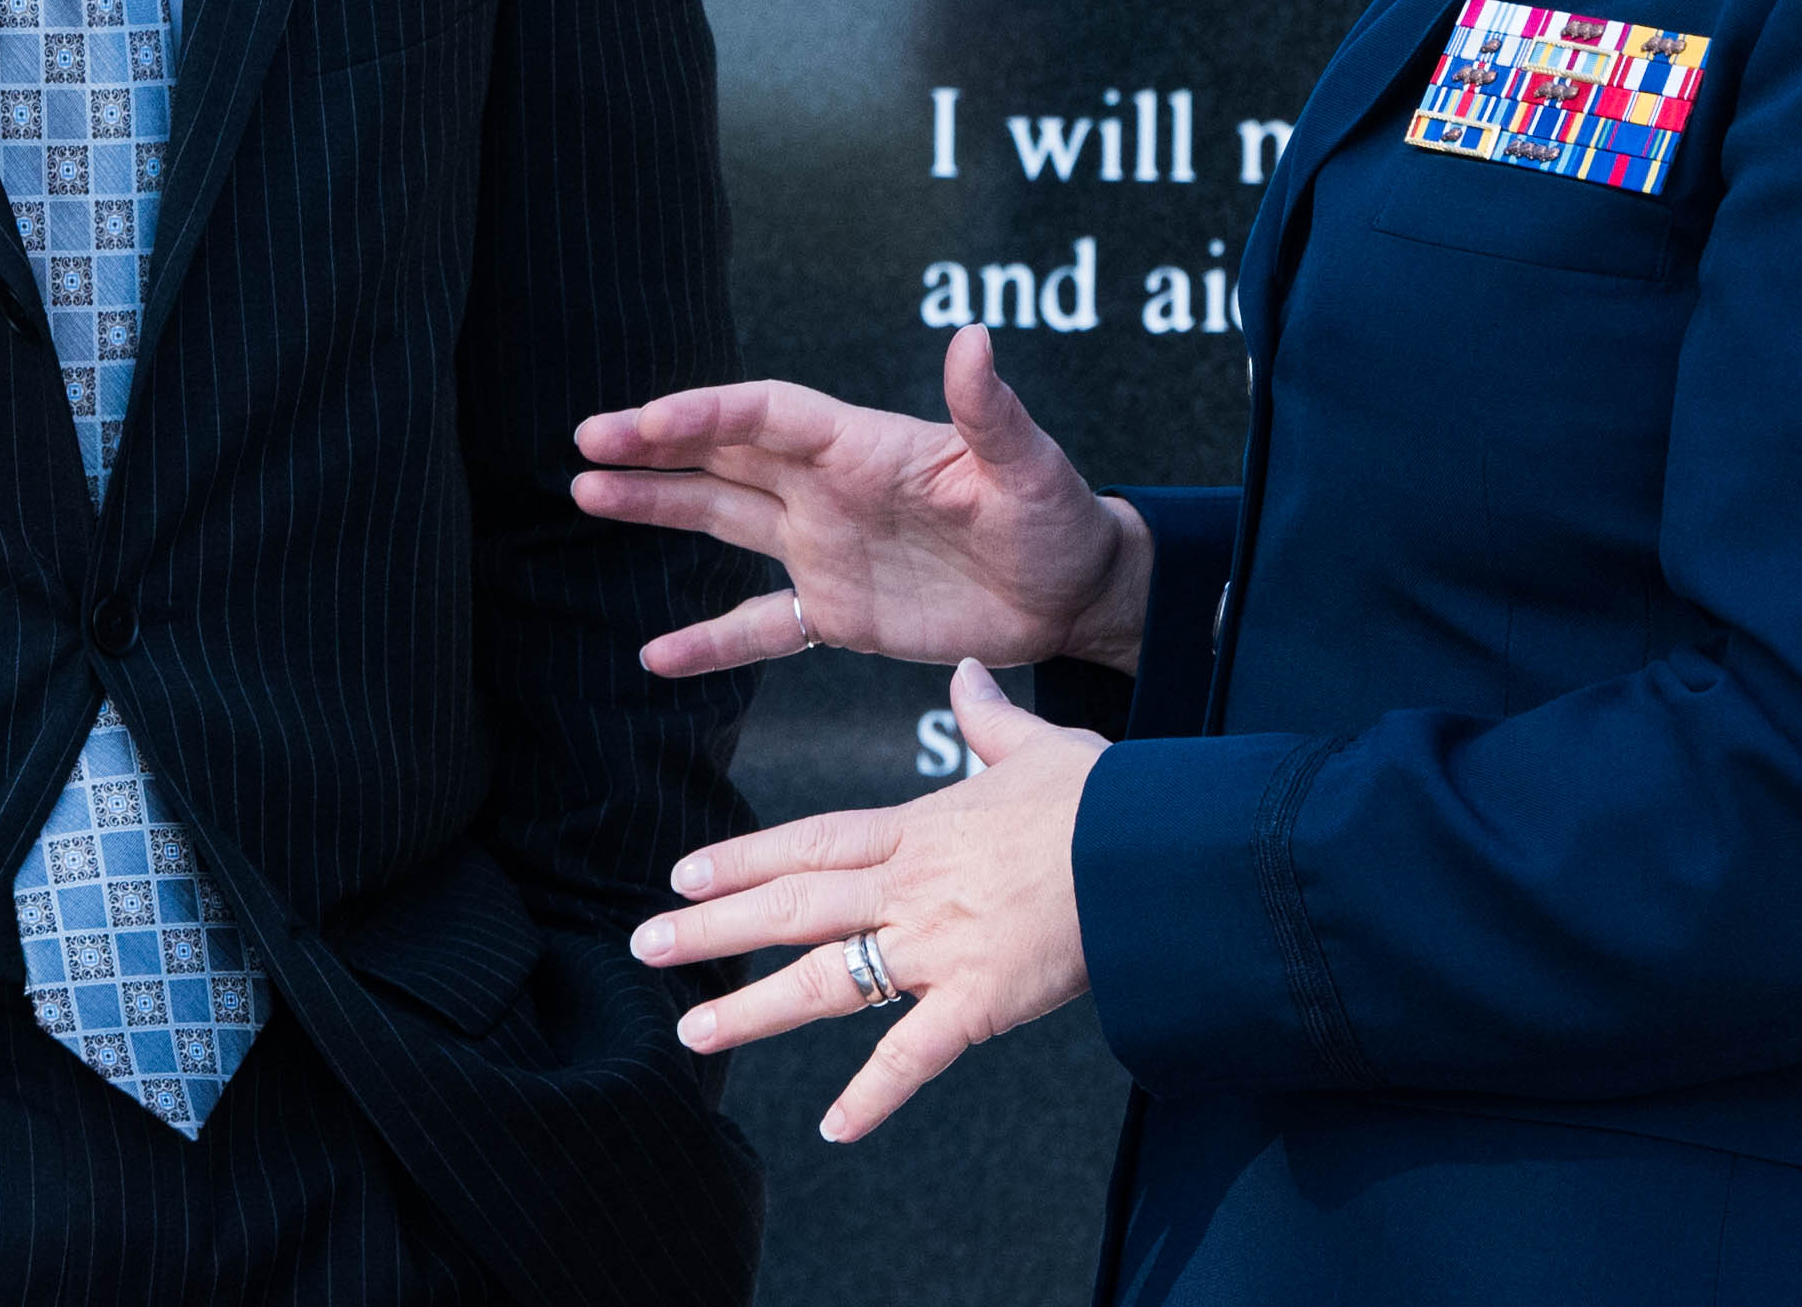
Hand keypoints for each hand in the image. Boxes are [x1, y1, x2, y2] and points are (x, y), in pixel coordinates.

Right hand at [572, 327, 1152, 675]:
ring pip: (723, 522)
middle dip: (654, 447)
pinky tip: (656, 657)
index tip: (644, 422)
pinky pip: (762, 623)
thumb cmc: (1058, 517)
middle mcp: (829, 489)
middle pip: (723, 457)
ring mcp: (825, 547)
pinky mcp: (838, 610)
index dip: (705, 414)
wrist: (1072, 591)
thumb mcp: (1030, 465)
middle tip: (584, 441)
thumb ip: (991, 409)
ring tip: (585, 495)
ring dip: (658, 509)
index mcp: (863, 445)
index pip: (766, 417)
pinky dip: (711, 640)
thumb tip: (975, 337)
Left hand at [631, 661, 1100, 1140]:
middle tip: (646, 946)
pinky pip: (914, 1055)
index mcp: (920, 829)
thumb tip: (966, 673)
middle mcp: (912, 887)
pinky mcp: (980, 1001)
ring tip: (692, 1031)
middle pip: (793, 906)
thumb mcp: (1037, 745)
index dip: (742, 858)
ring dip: (756, 1008)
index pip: (809, 843)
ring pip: (829, 979)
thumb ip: (987, 719)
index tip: (685, 872)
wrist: (1155, 847)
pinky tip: (833, 1128)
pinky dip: (873, 1096)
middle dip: (714, 927)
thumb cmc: (1103, 798)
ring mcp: (939, 946)